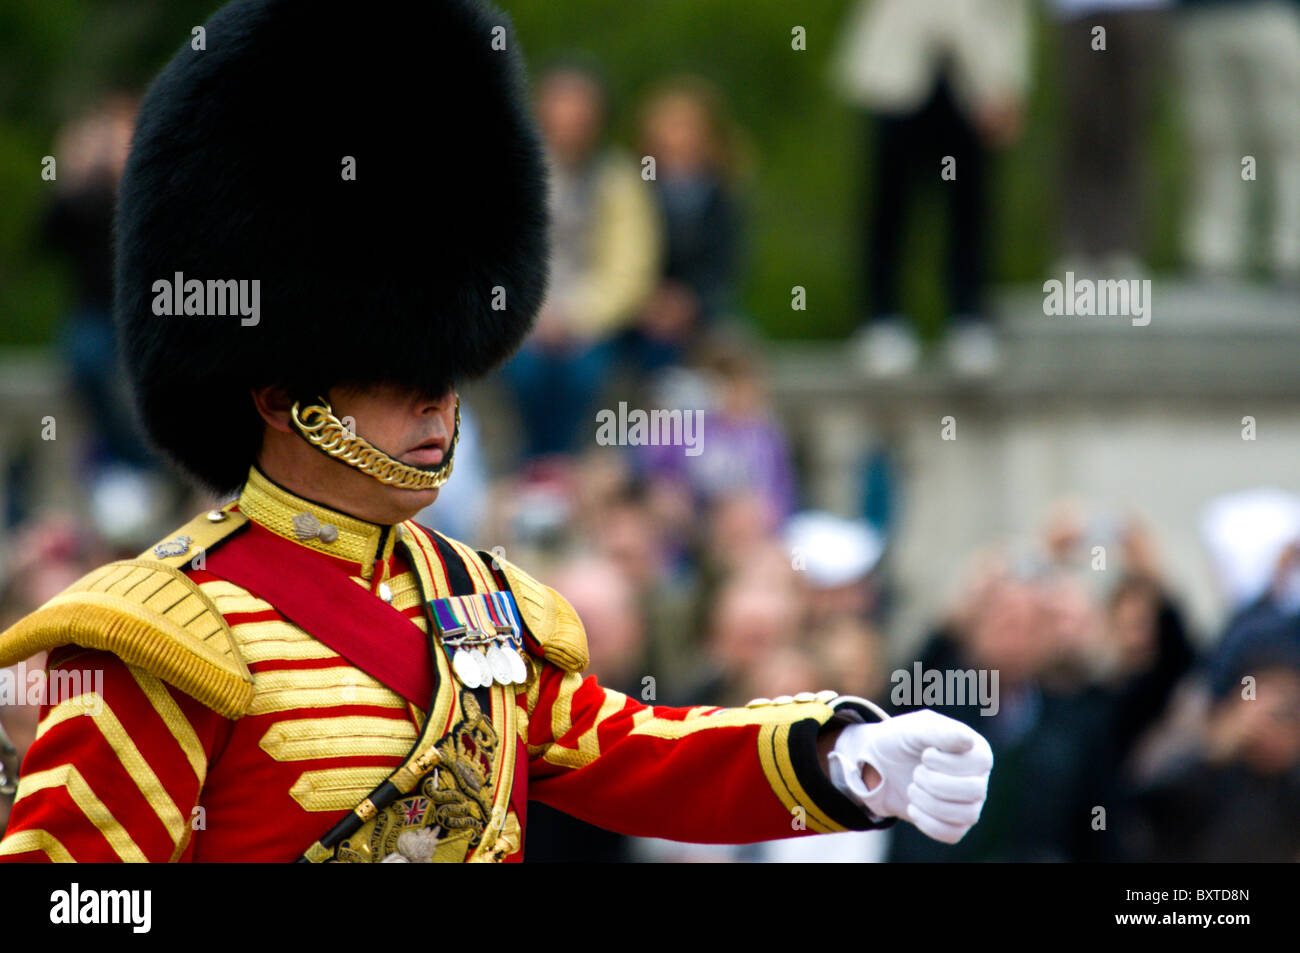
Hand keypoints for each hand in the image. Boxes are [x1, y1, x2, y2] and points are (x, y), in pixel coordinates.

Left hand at [829, 709, 992, 843]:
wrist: (880, 764)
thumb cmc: (901, 740)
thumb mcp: (913, 728)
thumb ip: (938, 731)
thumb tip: (968, 741)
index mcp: (975, 748)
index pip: (980, 761)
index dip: (946, 762)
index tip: (925, 753)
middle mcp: (978, 776)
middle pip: (975, 790)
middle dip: (936, 783)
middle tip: (916, 773)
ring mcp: (970, 802)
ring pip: (966, 814)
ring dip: (930, 802)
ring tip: (912, 789)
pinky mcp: (956, 823)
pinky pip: (953, 834)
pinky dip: (928, 823)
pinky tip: (913, 807)